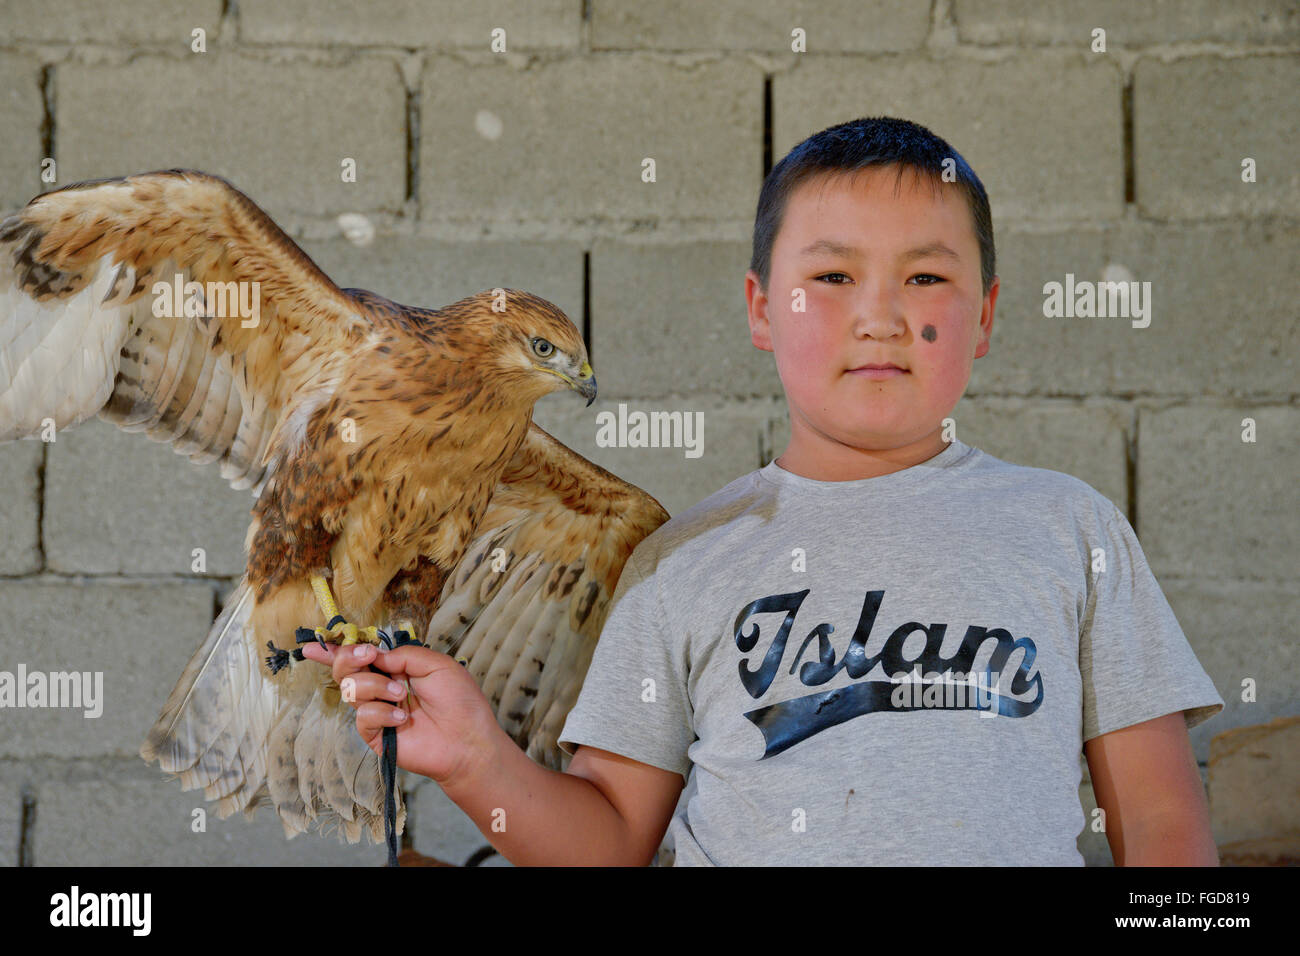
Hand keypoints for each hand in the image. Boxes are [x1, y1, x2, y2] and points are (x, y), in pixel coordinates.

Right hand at [300, 641, 501, 789]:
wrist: (468, 739)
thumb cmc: (460, 701)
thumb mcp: (436, 665)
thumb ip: (403, 655)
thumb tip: (375, 654)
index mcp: (395, 670)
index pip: (360, 658)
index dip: (334, 652)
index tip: (314, 646)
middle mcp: (381, 689)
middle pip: (345, 671)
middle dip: (349, 659)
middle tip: (367, 656)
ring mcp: (377, 712)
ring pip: (351, 690)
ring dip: (376, 686)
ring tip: (402, 695)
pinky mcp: (376, 735)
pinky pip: (363, 717)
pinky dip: (382, 712)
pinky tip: (402, 718)